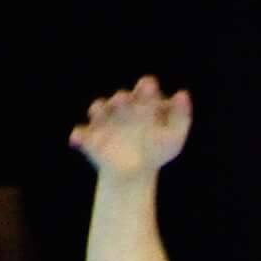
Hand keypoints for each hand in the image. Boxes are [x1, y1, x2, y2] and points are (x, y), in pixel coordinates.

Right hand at [73, 77, 192, 176]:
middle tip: (124, 101)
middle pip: (121, 98)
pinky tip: (77, 139)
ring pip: (98, 109)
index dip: (147, 88)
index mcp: (143, 102)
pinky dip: (78, 136)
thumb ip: (182, 115)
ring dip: (98, 109)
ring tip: (98, 112)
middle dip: (122, 99)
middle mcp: (121, 107)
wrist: (136, 172)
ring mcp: (105, 121)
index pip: (145, 88)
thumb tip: (183, 94)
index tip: (149, 89)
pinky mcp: (91, 138)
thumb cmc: (157, 149)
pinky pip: (81, 134)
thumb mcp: (174, 136)